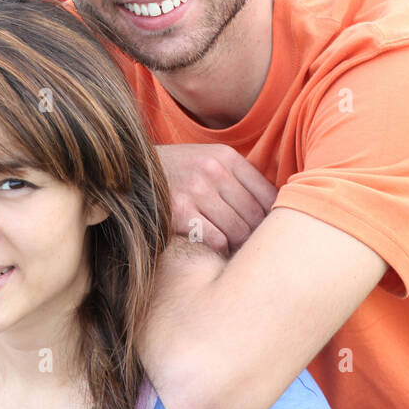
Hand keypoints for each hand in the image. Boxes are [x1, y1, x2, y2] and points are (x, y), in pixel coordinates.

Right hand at [155, 144, 276, 254]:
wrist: (133, 172)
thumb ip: (239, 178)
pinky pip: (216, 239)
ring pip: (238, 230)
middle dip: (257, 236)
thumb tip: (275, 209)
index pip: (267, 194)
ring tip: (238, 252)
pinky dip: (220, 248)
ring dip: (239, 246)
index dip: (274, 218)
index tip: (273, 231)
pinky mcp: (179, 211)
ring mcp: (196, 190)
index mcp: (226, 156)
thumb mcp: (209, 160)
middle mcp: (213, 171)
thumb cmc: (179, 172)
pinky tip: (216, 248)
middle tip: (256, 249)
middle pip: (254, 215)